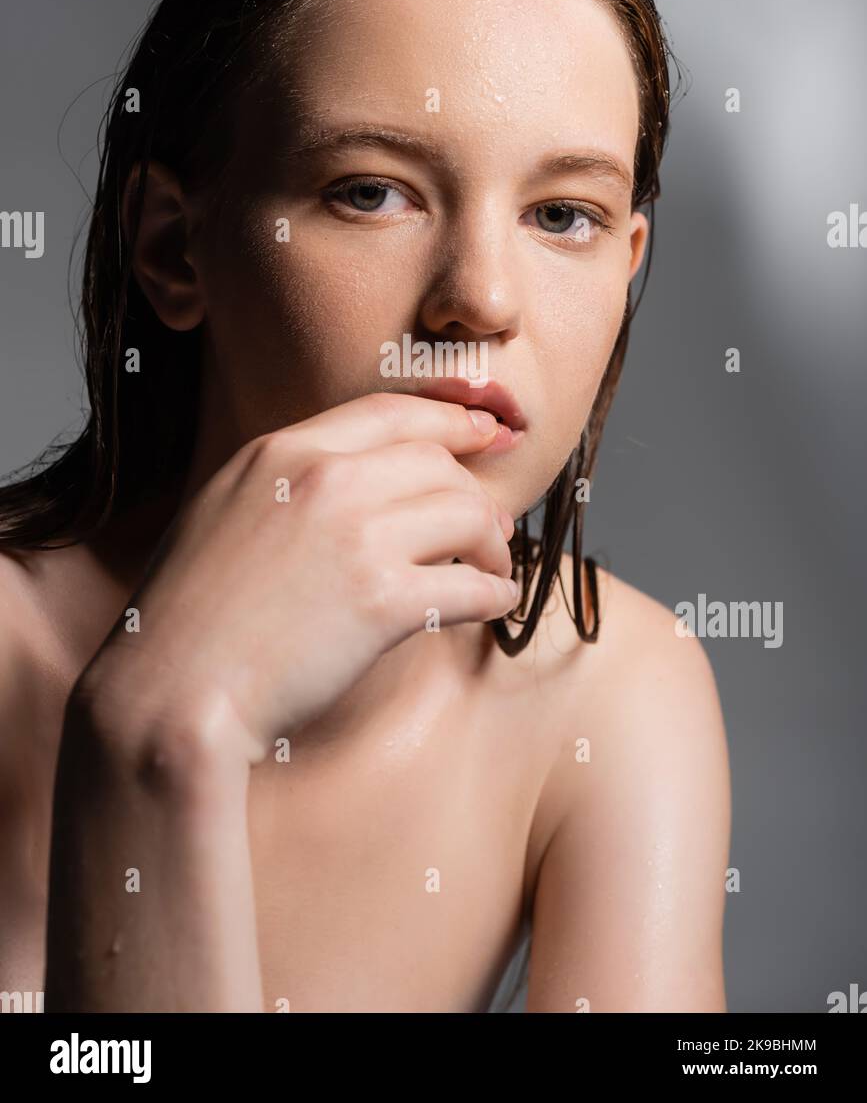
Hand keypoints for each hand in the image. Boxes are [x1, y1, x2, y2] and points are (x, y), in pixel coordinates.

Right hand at [77, 393, 516, 766]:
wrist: (170, 694)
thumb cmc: (189, 618)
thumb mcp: (222, 512)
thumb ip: (286, 484)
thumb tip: (360, 485)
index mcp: (280, 451)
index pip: (392, 413)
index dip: (451, 421)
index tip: (484, 432)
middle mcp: (323, 479)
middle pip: (439, 463)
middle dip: (475, 493)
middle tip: (489, 527)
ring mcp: (356, 537)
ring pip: (468, 515)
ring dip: (493, 545)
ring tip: (492, 569)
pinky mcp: (382, 601)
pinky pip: (472, 585)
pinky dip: (496, 594)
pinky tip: (494, 604)